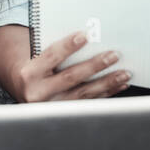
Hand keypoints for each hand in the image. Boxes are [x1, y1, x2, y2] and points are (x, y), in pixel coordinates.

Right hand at [16, 32, 130, 101]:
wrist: (25, 91)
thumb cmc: (37, 68)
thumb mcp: (38, 58)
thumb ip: (56, 51)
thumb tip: (89, 37)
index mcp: (29, 74)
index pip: (50, 57)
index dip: (67, 46)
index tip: (84, 35)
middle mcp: (38, 93)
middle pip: (70, 77)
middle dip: (94, 66)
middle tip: (113, 55)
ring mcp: (52, 107)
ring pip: (83, 94)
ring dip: (106, 82)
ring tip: (123, 72)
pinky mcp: (65, 114)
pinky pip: (90, 103)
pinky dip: (107, 93)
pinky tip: (119, 84)